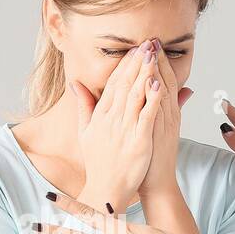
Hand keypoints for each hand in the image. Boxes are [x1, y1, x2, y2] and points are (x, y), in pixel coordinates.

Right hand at [69, 41, 163, 211]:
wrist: (106, 190)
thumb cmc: (99, 163)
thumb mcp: (85, 132)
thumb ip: (84, 106)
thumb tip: (76, 83)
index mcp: (100, 117)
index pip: (112, 84)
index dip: (124, 65)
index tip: (134, 49)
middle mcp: (111, 121)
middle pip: (124, 85)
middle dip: (136, 62)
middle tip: (146, 43)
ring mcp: (124, 131)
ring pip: (135, 96)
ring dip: (144, 73)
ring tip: (153, 54)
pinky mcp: (138, 142)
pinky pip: (146, 116)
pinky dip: (152, 99)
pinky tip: (158, 83)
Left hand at [139, 40, 193, 195]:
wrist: (158, 184)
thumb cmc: (152, 159)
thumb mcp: (158, 130)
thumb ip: (165, 110)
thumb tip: (175, 92)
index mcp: (165, 113)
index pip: (162, 81)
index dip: (157, 62)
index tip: (149, 44)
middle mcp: (168, 115)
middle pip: (164, 81)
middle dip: (158, 60)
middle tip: (152, 39)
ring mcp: (165, 124)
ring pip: (163, 92)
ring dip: (158, 71)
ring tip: (152, 51)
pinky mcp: (160, 134)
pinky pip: (159, 111)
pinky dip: (156, 95)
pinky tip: (152, 81)